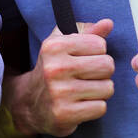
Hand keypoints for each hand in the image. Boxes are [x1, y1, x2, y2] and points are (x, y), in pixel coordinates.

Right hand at [9, 19, 114, 137]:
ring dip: (100, 91)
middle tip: (88, 76)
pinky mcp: (65, 114)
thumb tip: (108, 23)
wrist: (29, 103)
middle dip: (102, 72)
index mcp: (55, 46)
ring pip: (107, 88)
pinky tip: (81, 104)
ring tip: (84, 90)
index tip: (84, 59)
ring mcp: (59, 93)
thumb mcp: (63, 44)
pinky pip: (101, 107)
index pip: (100, 45)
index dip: (97, 53)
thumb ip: (88, 32)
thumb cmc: (53, 69)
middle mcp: (55, 68)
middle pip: (107, 65)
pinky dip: (95, 107)